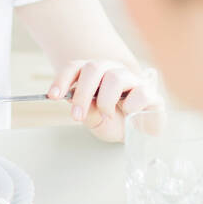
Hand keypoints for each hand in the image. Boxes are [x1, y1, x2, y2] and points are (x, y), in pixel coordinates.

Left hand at [47, 61, 161, 141]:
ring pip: (115, 77)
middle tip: (77, 116)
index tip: (53, 96)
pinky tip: (130, 114)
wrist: (138, 135)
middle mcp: (112, 71)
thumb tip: (72, 98)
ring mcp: (132, 79)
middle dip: (82, 93)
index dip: (62, 79)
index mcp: (94, 74)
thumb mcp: (93, 120)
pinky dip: (131, 106)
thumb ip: (84, 110)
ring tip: (107, 115)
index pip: (75, 67)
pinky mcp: (149, 92)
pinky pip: (140, 92)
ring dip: (105, 101)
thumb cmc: (114, 123)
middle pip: (93, 68)